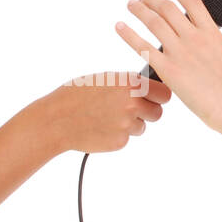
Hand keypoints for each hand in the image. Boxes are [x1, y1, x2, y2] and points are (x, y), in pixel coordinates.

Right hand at [43, 71, 171, 153]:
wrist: (57, 120)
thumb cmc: (76, 95)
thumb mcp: (105, 79)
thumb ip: (128, 85)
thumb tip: (148, 88)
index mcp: (131, 84)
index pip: (164, 93)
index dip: (159, 96)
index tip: (155, 98)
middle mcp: (133, 104)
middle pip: (157, 113)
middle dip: (147, 112)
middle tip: (130, 110)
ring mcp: (127, 125)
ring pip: (141, 127)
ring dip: (130, 124)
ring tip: (107, 117)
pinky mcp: (120, 142)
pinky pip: (126, 138)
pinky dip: (117, 135)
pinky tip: (100, 128)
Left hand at [114, 0, 221, 134]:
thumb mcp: (221, 54)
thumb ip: (205, 43)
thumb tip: (193, 41)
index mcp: (211, 32)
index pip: (192, 2)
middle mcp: (194, 37)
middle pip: (168, 8)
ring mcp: (180, 52)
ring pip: (154, 21)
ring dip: (139, 9)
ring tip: (131, 4)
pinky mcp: (168, 69)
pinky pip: (143, 46)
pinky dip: (128, 33)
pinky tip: (119, 26)